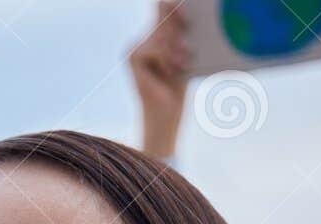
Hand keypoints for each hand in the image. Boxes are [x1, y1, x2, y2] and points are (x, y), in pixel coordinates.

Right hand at [128, 0, 190, 158]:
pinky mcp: (133, 56)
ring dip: (175, 49)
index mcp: (152, 37)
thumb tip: (176, 9)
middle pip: (164, 18)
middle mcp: (141, 40)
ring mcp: (135, 47)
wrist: (166, 115)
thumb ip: (178, 32)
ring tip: (179, 67)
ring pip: (162, 33)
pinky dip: (167, 59)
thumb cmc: (177, 87)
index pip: (163, 7)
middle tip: (185, 53)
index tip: (186, 21)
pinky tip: (168, 72)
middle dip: (178, 32)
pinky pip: (157, 46)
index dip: (174, 7)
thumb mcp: (182, 54)